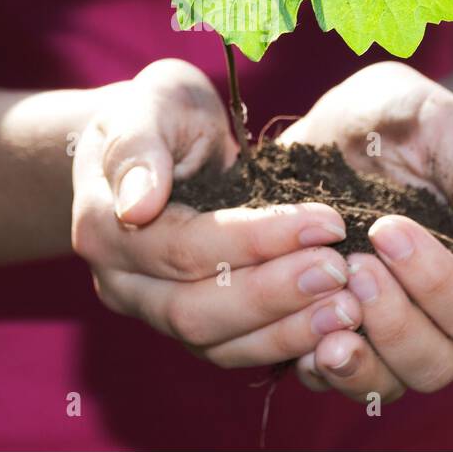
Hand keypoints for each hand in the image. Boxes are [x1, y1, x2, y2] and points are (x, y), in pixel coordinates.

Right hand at [71, 59, 363, 366]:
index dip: (257, 240)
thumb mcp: (154, 100)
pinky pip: (235, 351)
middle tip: (341, 271)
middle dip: (275, 294)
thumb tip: (137, 205)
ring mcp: (152, 311)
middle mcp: (120, 282)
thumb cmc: (160, 111)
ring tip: (349, 308)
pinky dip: (286, 344)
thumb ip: (139, 145)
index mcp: (103, 226)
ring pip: (216, 344)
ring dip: (287, 330)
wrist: (158, 141)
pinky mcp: (190, 325)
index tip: (326, 221)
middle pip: (196, 311)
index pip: (185, 249)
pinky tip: (336, 328)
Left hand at [278, 61, 452, 402]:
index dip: (435, 281)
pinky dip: (313, 366)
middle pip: (436, 364)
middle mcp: (426, 310)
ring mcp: (373, 327)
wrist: (334, 120)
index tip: (387, 227)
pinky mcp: (320, 327)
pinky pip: (325, 377)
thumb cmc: (401, 117)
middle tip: (354, 264)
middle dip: (395, 321)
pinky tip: (296, 335)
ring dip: (358, 360)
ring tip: (326, 319)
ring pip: (386, 384)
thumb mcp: (442, 123)